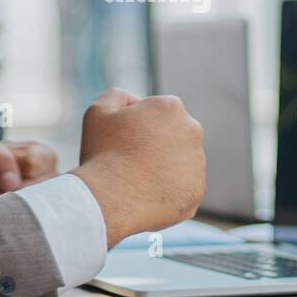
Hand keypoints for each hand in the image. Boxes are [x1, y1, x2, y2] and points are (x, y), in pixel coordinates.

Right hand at [71, 87, 205, 247]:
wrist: (111, 200)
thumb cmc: (102, 154)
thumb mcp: (98, 111)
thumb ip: (117, 95)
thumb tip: (135, 101)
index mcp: (171, 107)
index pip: (155, 113)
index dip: (135, 126)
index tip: (121, 142)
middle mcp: (192, 130)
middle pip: (171, 136)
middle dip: (154, 145)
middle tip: (129, 162)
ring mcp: (197, 162)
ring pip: (178, 163)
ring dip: (162, 168)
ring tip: (136, 182)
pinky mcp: (196, 190)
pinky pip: (181, 188)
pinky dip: (166, 191)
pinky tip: (146, 196)